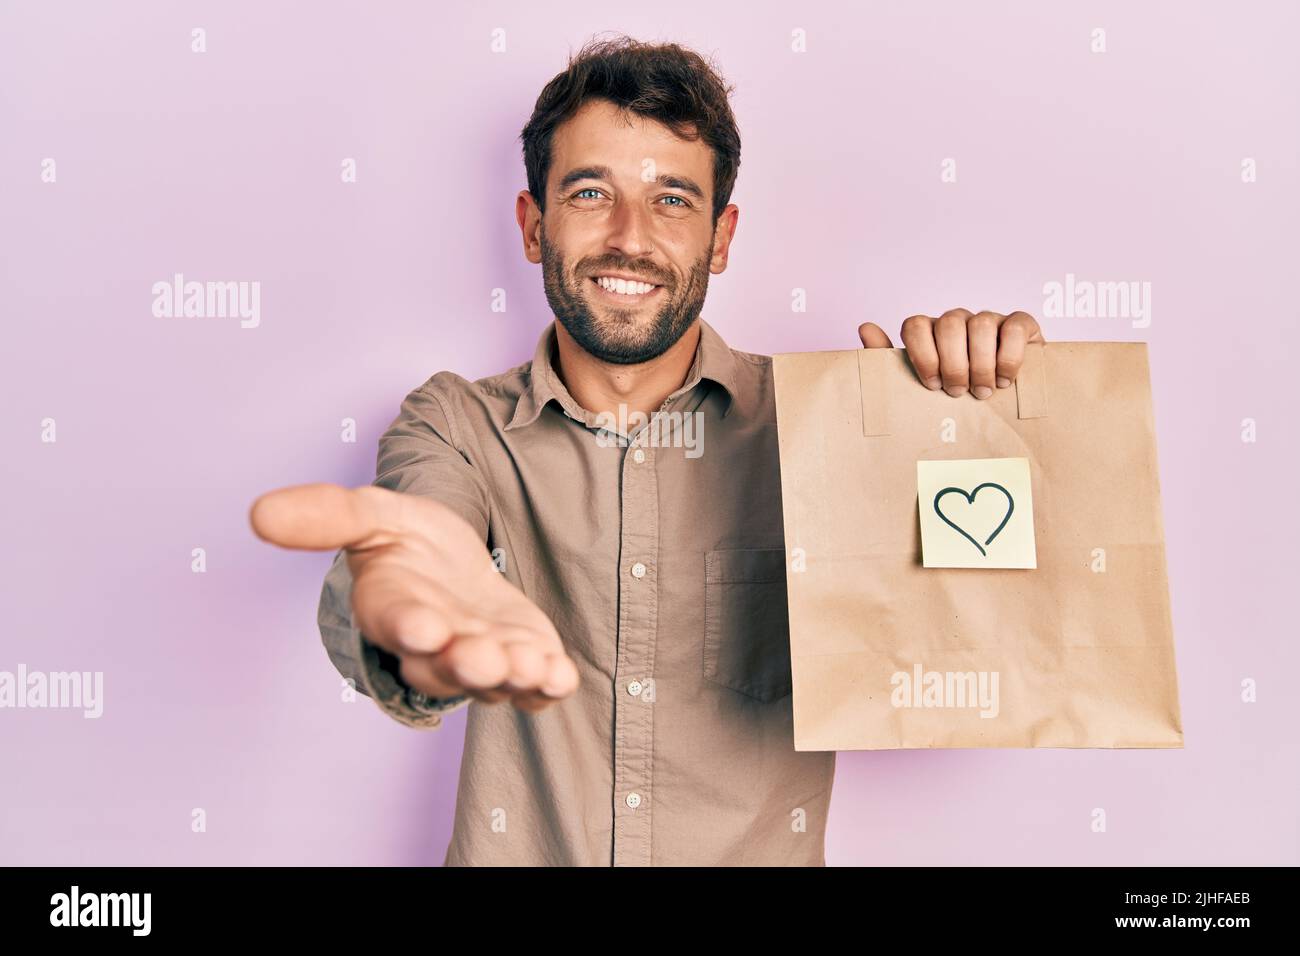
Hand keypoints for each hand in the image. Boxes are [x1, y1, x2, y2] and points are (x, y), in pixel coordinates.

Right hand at [249, 483, 579, 712]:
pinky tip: (562, 677)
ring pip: (493, 680)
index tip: (422, 627)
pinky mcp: (521, 659)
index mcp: (393, 608)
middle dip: (465, 663)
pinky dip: (548, 684)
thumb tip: (259, 513)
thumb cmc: (407, 540)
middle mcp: (434, 645)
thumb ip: (328, 515)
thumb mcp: (373, 512)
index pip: (395, 622)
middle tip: (482, 657)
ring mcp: (480, 657)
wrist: (454, 558)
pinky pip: (534, 685)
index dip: (408, 626)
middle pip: (445, 666)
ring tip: (533, 666)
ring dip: (513, 677)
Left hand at [857, 309, 1043, 398]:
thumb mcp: (921, 388)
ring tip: (983, 392)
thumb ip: (890, 361)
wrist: (1005, 411)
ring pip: (980, 324)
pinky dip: (1009, 356)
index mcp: (931, 333)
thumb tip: (864, 328)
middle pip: (948, 324)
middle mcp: (958, 322)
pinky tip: (1006, 380)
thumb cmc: (958, 397)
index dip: (922, 355)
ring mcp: (990, 320)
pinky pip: (1015, 326)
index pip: (915, 324)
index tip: (932, 385)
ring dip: (981, 365)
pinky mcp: (1022, 325)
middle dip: (953, 364)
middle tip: (958, 394)